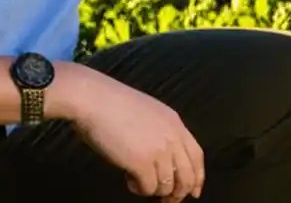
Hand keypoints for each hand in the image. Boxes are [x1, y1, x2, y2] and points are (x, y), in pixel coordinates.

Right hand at [65, 67, 204, 200]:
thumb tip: (163, 160)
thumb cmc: (110, 102)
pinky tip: (129, 180)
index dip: (197, 177)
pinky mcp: (141, 162)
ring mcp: (158, 150)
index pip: (196, 156)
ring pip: (167, 185)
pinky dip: (139, 189)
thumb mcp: (147, 112)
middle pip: (187, 176)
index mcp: (174, 122)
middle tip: (166, 200)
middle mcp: (171, 137)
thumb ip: (160, 131)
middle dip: (179, 193)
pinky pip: (148, 188)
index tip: (194, 191)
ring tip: (139, 182)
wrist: (92, 98)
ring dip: (154, 190)